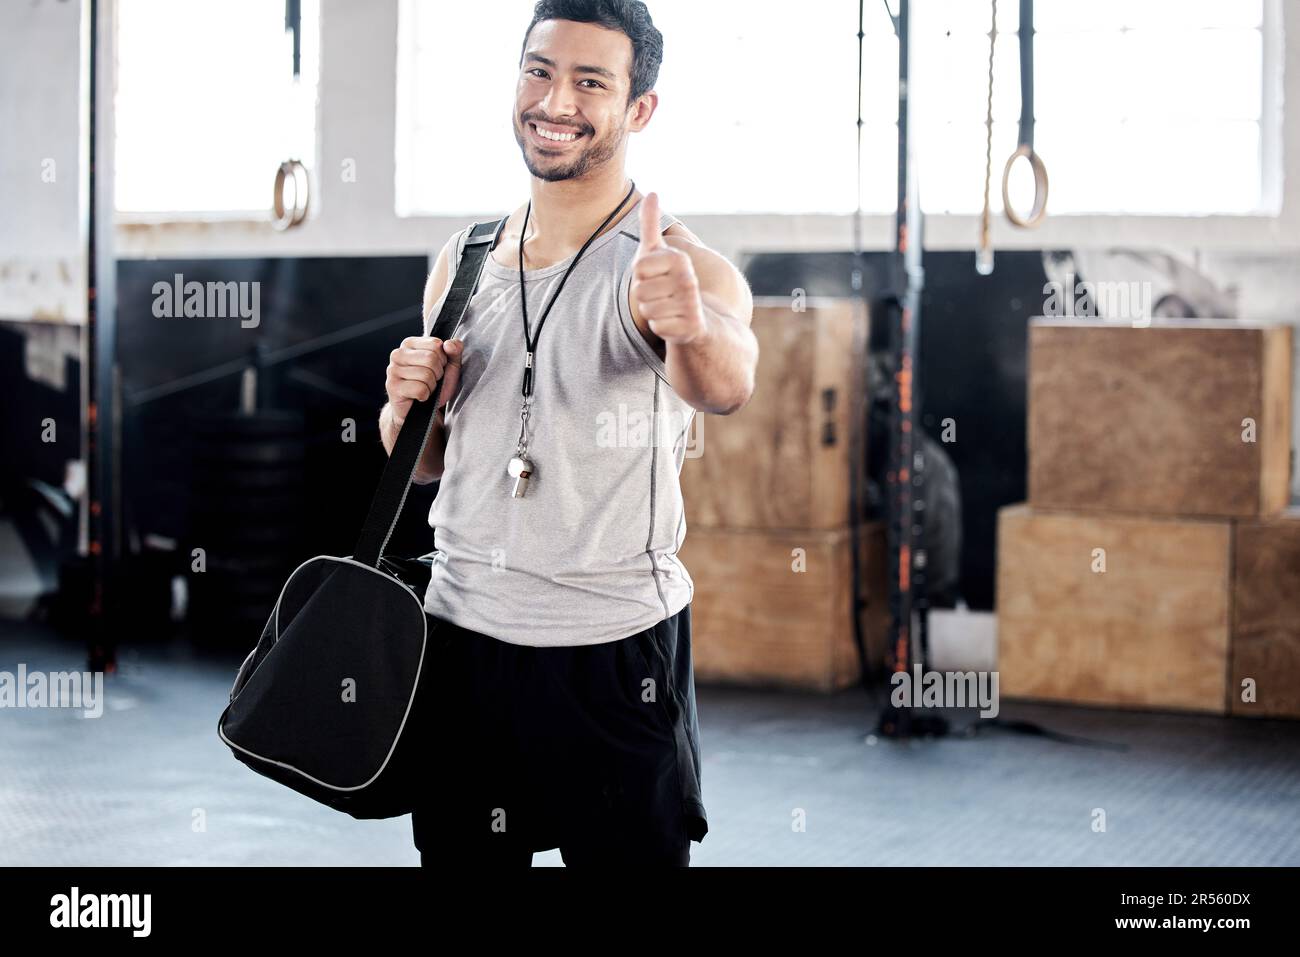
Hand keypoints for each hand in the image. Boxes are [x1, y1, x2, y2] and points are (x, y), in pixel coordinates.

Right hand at [385, 336, 462, 423]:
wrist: (422, 410)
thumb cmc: (435, 385)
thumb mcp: (450, 365)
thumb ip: (454, 350)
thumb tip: (449, 344)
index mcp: (410, 344)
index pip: (435, 344)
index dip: (443, 359)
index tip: (437, 368)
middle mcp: (398, 354)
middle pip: (430, 358)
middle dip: (438, 373)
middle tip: (432, 380)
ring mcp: (393, 370)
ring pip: (426, 375)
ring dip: (432, 386)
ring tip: (426, 388)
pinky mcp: (393, 387)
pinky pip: (420, 389)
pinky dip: (425, 395)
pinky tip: (419, 396)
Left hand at [630, 192, 706, 343]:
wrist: (699, 317)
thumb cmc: (671, 282)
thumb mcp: (659, 253)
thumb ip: (651, 224)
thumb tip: (653, 192)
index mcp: (679, 260)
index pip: (637, 269)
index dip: (641, 277)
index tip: (657, 277)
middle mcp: (688, 280)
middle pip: (639, 292)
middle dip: (646, 297)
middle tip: (663, 296)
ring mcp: (691, 304)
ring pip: (647, 310)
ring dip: (653, 312)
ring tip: (668, 308)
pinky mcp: (691, 327)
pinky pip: (657, 327)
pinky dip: (662, 328)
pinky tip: (674, 323)